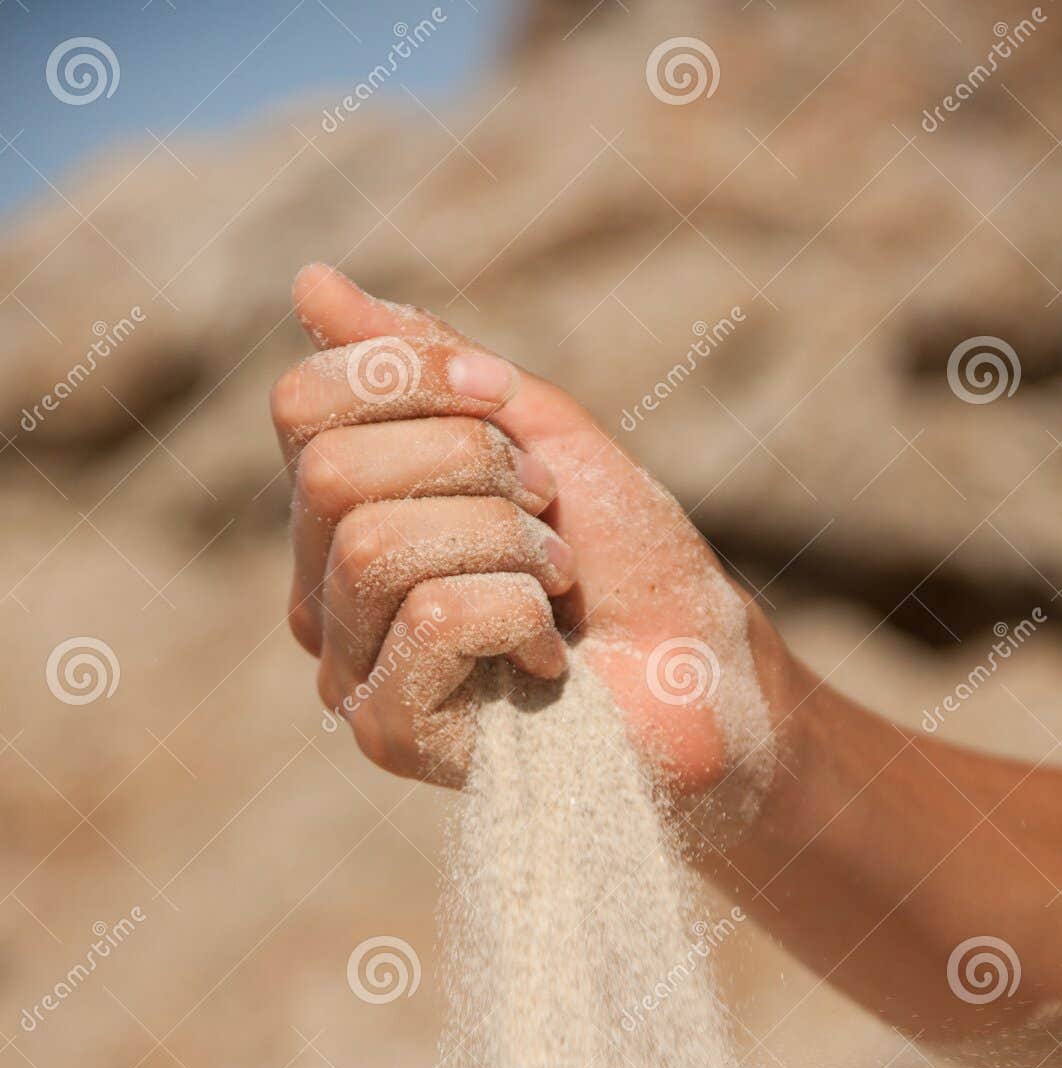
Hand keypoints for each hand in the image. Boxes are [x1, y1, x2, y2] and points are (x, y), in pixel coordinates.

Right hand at [272, 264, 793, 806]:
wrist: (702, 672)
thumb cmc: (625, 562)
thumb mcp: (532, 431)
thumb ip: (422, 365)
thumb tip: (310, 283)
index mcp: (343, 516)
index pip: (302, 407)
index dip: (410, 376)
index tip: (505, 402)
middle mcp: (325, 594)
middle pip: (330, 472)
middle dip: (469, 466)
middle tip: (545, 513)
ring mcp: (349, 670)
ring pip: (372, 545)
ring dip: (505, 542)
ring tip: (555, 585)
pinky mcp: (389, 734)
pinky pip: (433, 616)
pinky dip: (520, 615)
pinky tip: (547, 659)